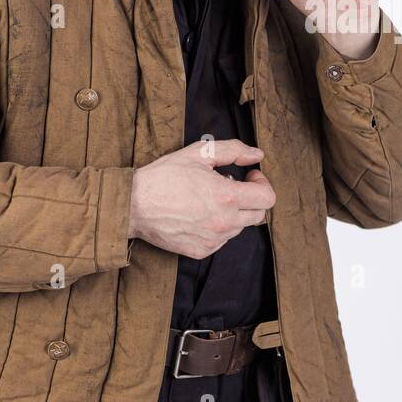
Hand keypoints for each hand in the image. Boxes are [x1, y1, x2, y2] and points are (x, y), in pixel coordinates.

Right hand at [128, 138, 275, 258]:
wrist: (133, 205)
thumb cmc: (164, 176)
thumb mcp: (199, 153)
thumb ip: (233, 151)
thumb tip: (258, 155)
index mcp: (227, 197)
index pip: (268, 198)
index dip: (262, 184)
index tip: (249, 177)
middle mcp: (224, 222)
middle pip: (258, 215)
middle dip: (251, 198)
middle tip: (232, 186)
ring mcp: (213, 240)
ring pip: (239, 227)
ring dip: (233, 213)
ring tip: (210, 199)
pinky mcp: (201, 251)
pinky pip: (221, 239)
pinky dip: (218, 227)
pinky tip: (199, 214)